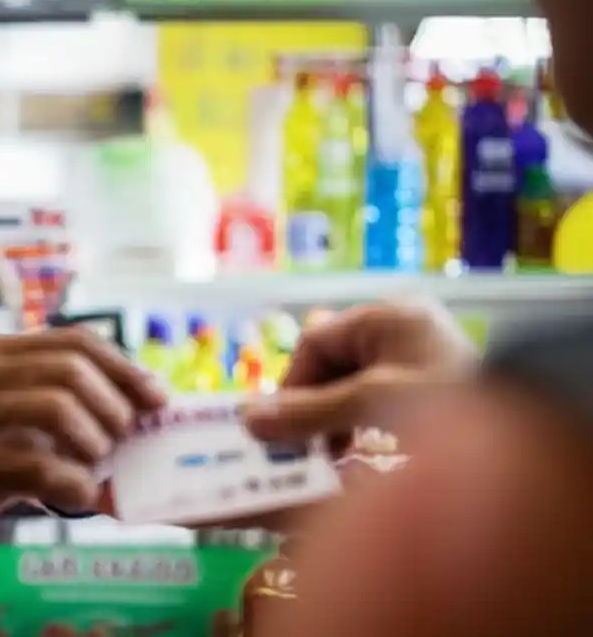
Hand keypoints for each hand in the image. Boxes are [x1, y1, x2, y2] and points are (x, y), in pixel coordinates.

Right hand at [0, 329, 166, 562]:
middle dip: (114, 406)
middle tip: (123, 442)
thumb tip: (129, 419)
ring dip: (94, 443)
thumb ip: (49, 415)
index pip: (72, 340)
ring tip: (96, 469)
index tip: (156, 399)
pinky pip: (34, 463)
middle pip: (71, 367)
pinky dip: (70, 483)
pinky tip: (76, 498)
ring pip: (56, 406)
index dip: (124, 368)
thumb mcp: (0, 427)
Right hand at [243, 299, 478, 445]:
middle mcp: (400, 327)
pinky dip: (357, 426)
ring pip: (349, 385)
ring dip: (332, 420)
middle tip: (301, 446)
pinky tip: (356, 452)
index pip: (316, 341)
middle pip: (331, 364)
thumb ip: (311, 411)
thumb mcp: (373, 402)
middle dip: (313, 405)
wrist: (520, 435)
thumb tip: (247, 419)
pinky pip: (373, 401)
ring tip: (328, 454)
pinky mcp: (426, 385)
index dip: (292, 383)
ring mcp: (416, 355)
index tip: (281, 427)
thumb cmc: (448, 401)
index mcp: (387, 315)